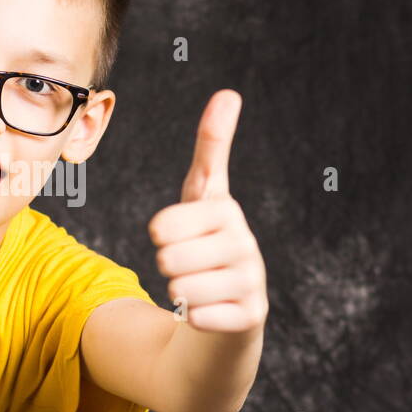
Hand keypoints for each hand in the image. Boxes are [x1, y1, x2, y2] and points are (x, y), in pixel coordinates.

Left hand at [148, 89, 267, 332]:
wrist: (229, 306)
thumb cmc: (207, 242)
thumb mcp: (203, 194)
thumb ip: (212, 146)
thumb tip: (229, 93)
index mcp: (227, 211)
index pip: (163, 224)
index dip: (161, 233)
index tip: (176, 234)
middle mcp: (245, 244)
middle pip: (168, 257)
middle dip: (167, 265)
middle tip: (187, 265)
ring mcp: (251, 282)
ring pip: (180, 289)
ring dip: (179, 292)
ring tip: (198, 286)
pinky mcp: (250, 317)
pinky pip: (197, 317)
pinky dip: (193, 317)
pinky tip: (209, 310)